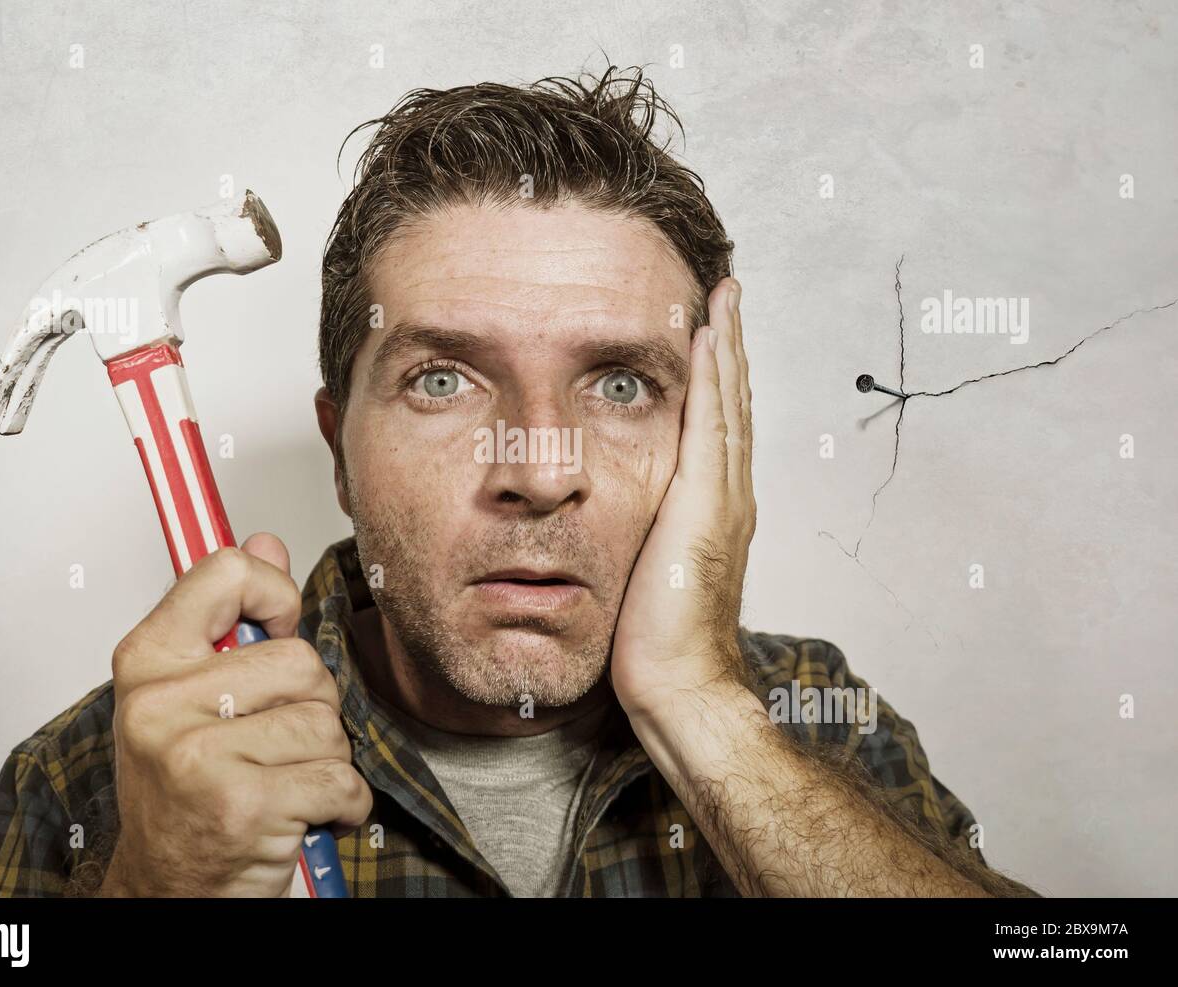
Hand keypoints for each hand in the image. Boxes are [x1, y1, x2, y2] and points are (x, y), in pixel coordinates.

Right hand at [100, 533, 371, 896]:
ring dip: (326, 760)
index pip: (227, 572)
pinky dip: (343, 803)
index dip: (275, 592)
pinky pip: (339, 777)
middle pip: (300, 660)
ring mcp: (197, 755)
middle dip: (313, 705)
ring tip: (285, 781)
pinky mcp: (241, 803)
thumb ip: (234, 613)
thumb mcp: (194, 694)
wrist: (170, 890)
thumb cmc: (188, 791)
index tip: (278, 626)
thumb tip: (265, 540)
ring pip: (325, 720)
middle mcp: (161, 703)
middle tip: (278, 741)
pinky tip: (306, 814)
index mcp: (148, 661)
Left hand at [610, 278, 756, 721]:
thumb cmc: (656, 642)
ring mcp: (724, 499)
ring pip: (728, 405)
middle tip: (726, 297)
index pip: (717, 428)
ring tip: (723, 300)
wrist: (679, 683)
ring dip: (725, 348)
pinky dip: (713, 379)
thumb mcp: (645, 572)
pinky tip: (706, 340)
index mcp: (714, 510)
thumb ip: (644, 536)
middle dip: (728, 348)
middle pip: (732, 405)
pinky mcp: (707, 507)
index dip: (717, 379)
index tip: (709, 335)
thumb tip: (617, 518)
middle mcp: (728, 496)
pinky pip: (711, 427)